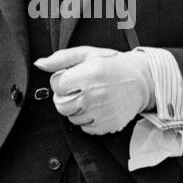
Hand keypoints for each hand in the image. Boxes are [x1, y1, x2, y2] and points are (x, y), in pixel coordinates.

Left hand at [35, 46, 152, 135]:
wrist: (142, 80)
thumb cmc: (113, 65)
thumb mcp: (88, 54)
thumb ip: (62, 58)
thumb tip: (39, 64)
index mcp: (90, 74)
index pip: (56, 85)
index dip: (61, 81)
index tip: (72, 78)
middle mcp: (95, 95)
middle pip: (60, 105)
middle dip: (65, 97)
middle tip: (78, 89)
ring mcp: (102, 112)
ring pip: (72, 118)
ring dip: (77, 109)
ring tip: (91, 97)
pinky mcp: (109, 125)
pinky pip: (85, 128)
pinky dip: (88, 119)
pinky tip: (98, 107)